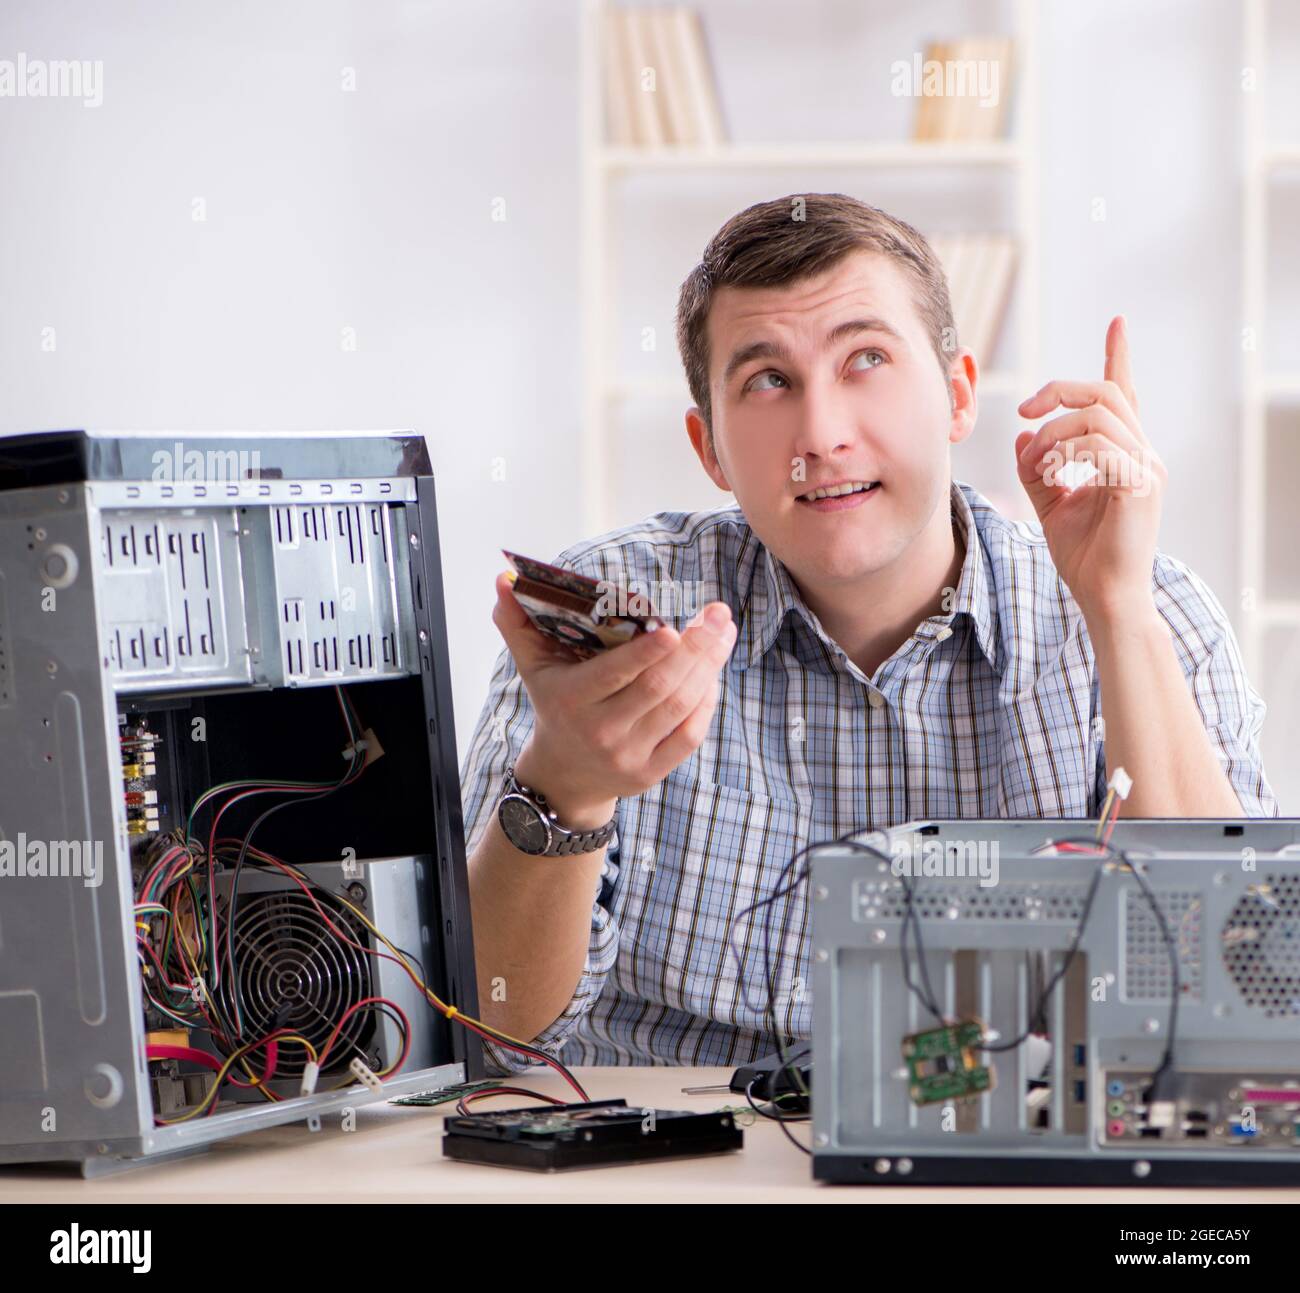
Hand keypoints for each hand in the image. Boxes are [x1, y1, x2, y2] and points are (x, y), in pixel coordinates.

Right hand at [490, 571, 736, 826]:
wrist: (564, 775)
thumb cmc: (554, 704)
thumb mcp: (531, 666)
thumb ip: (517, 622)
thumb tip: (504, 580)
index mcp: (571, 700)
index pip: (614, 674)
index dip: (646, 653)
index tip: (673, 628)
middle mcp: (601, 732)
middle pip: (658, 687)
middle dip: (695, 648)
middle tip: (719, 615)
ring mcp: (629, 756)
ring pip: (680, 707)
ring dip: (708, 667)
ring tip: (724, 634)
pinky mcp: (651, 773)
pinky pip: (690, 736)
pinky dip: (707, 702)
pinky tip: (713, 674)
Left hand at [1014, 316, 1166, 620]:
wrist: (1104, 597)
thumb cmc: (1083, 555)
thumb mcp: (1049, 504)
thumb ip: (1037, 467)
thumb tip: (1025, 433)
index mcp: (1124, 453)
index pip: (1124, 395)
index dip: (1119, 356)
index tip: (1117, 322)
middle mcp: (1142, 453)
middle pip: (1105, 392)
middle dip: (1059, 391)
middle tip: (1026, 410)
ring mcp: (1146, 468)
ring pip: (1098, 415)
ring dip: (1055, 432)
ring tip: (1036, 465)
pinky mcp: (1140, 486)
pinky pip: (1100, 446)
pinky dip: (1066, 453)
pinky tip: (1052, 474)